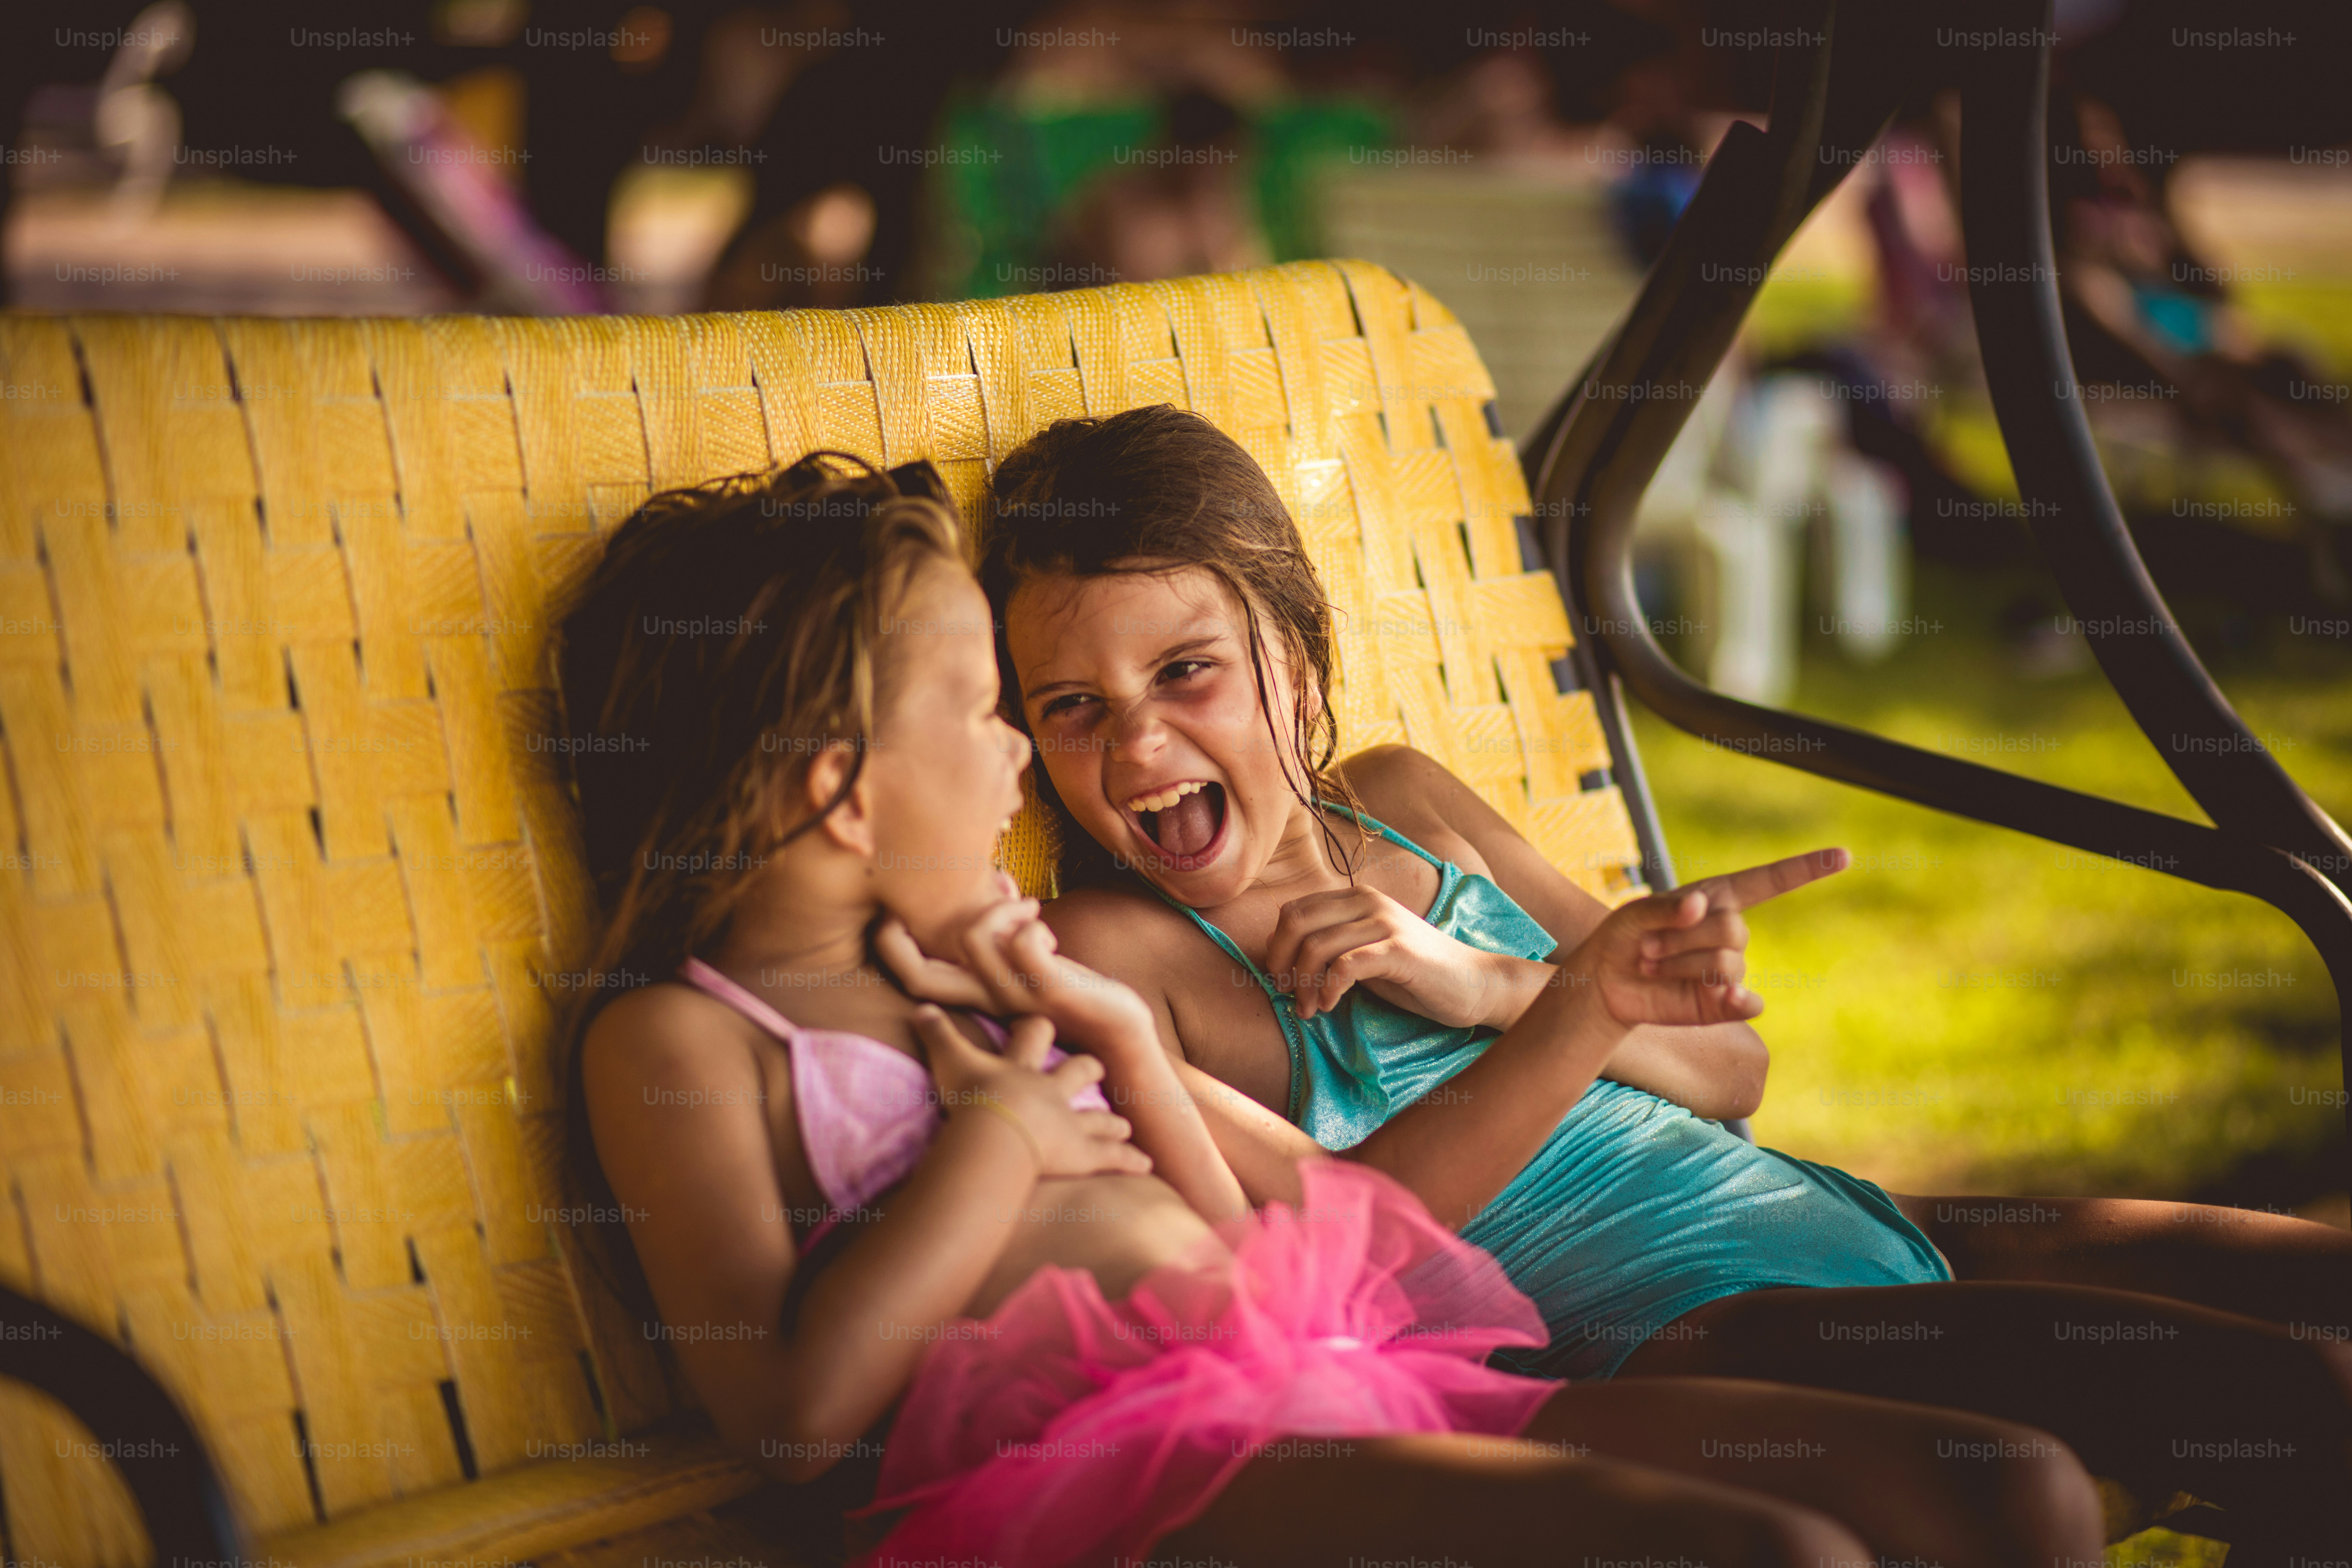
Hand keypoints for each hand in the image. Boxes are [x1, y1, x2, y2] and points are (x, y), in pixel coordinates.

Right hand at [877, 889, 1155, 1053]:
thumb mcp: (1023, 959)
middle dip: (913, 929)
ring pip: (970, 939)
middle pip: (917, 976)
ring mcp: (1015, 997)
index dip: (890, 945)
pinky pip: (1022, 944)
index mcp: (973, 992)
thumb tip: (997, 878)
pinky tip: (1046, 933)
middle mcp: (984, 999)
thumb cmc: (1069, 986)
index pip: (910, 977)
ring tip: (1026, 911)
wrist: (1117, 1031)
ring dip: (997, 908)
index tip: (909, 907)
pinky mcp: (1050, 991)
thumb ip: (1002, 933)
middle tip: (941, 901)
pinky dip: (1030, 924)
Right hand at [912, 1006, 1150, 1179]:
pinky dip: (1129, 1161)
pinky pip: (1111, 1160)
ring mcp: (1071, 1124)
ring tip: (1125, 1126)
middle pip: (1077, 1072)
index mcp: (1022, 1070)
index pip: (1034, 1038)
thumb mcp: (950, 1061)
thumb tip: (920, 1006)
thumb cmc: (973, 1096)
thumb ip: (936, 1035)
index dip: (1038, 1029)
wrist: (998, 1134)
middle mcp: (1052, 1093)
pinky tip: (1145, 1164)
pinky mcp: (1083, 1156)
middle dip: (1087, 1069)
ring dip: (1111, 1122)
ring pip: (1098, 1118)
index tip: (1045, 1021)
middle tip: (1096, 1066)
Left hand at [1263, 885, 1523, 1026]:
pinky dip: (1329, 988)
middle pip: (1297, 923)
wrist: (1472, 982)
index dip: (1277, 947)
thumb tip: (1283, 962)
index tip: (1281, 979)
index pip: (1294, 912)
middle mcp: (1368, 902)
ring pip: (1317, 945)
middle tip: (1286, 994)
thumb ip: (1332, 948)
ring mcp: (1385, 923)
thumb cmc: (1415, 973)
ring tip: (1309, 1010)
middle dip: (1281, 962)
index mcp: (1356, 898)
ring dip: (1304, 984)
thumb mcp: (1366, 952)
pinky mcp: (1399, 950)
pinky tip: (1330, 1005)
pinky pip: (1346, 965)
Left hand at [1566, 849, 1848, 1029]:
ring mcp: (1730, 968)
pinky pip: (1748, 1002)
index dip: (1806, 868)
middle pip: (1732, 929)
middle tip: (1649, 945)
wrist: (1607, 982)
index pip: (1770, 881)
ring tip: (1652, 965)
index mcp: (1718, 898)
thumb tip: (1700, 906)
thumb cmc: (1624, 937)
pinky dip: (1737, 1001)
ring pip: (1726, 963)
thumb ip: (1667, 907)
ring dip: (1678, 964)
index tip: (1844, 855)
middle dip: (1682, 938)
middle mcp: (1730, 931)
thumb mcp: (1636, 912)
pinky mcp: (1725, 1002)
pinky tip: (1722, 998)